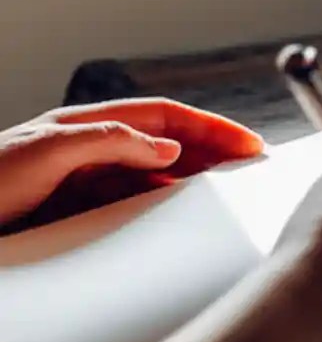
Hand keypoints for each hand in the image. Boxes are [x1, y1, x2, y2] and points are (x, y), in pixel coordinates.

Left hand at [0, 98, 263, 229]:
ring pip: (157, 178)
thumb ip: (113, 143)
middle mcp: (93, 151)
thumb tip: (170, 149)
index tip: (249, 144)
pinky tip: (181, 223)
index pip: (166, 117)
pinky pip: (136, 210)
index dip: (212, 128)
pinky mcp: (79, 217)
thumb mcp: (47, 151)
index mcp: (89, 126)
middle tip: (254, 170)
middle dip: (215, 153)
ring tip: (229, 195)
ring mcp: (87, 185)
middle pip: (169, 146)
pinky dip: (166, 212)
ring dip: (195, 183)